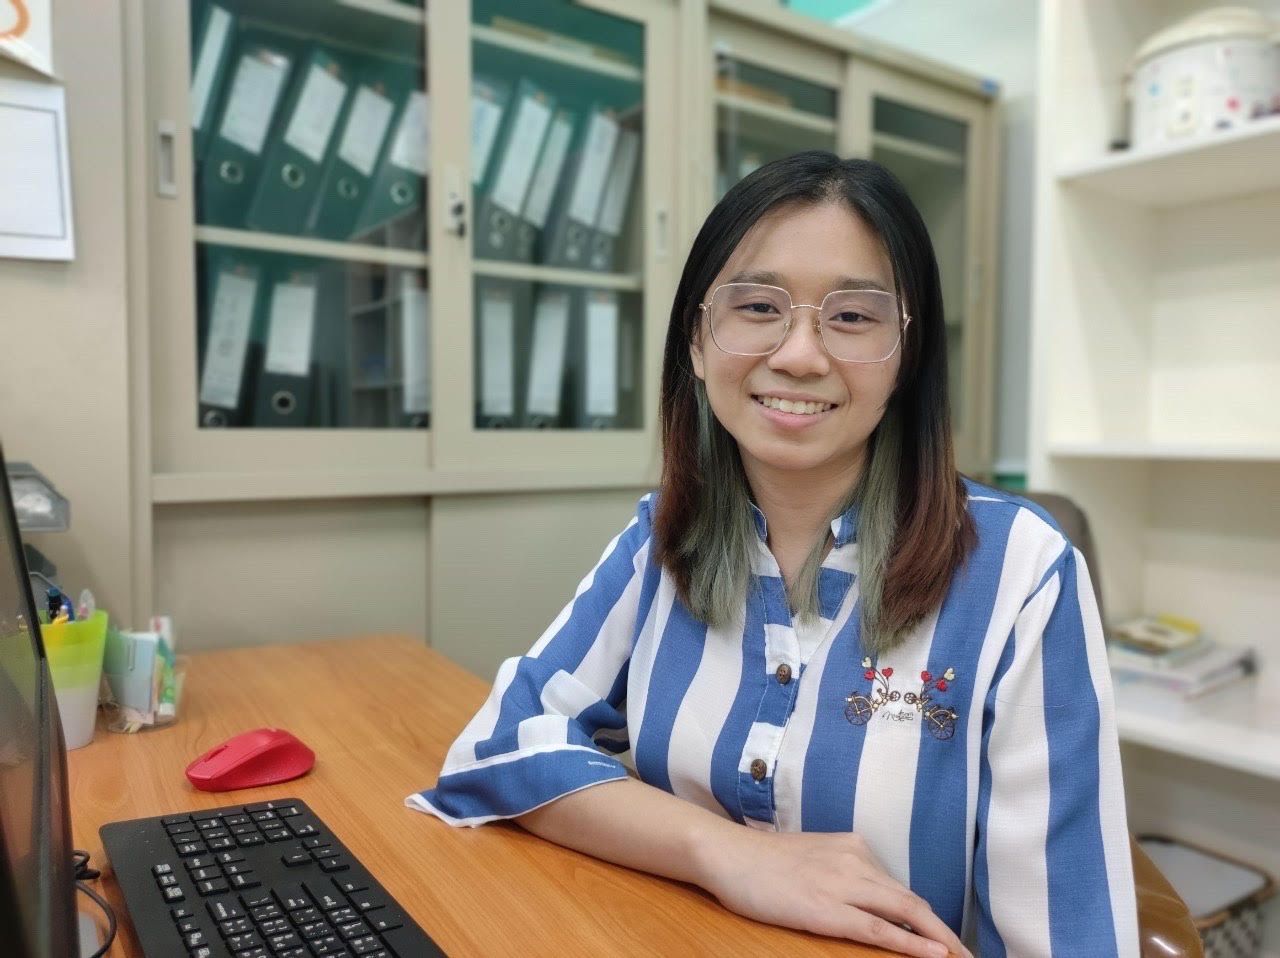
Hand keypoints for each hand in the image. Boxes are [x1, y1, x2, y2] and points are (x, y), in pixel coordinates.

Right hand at [694, 827, 971, 957]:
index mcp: (853, 848)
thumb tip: (863, 899)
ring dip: (939, 939)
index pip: (899, 887)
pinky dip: (910, 943)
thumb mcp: (811, 860)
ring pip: (905, 912)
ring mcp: (843, 884)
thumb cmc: (762, 862)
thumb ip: (841, 874)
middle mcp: (856, 861)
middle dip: (945, 932)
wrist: (727, 854)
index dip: (927, 916)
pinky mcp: (827, 908)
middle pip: (912, 901)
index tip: (947, 938)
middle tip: (969, 956)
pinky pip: (879, 929)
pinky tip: (934, 956)